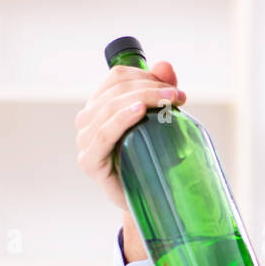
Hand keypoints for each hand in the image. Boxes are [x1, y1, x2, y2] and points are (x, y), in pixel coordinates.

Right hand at [75, 59, 184, 210]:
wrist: (148, 200)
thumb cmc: (152, 159)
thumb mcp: (160, 121)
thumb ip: (160, 92)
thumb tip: (165, 65)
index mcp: (100, 106)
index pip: (117, 78)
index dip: (145, 75)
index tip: (173, 86)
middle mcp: (87, 121)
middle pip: (116, 91)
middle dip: (151, 88)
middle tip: (179, 96)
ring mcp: (85, 142)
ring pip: (111, 108)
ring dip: (145, 98)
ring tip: (171, 102)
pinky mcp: (90, 162)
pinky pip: (104, 135)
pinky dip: (121, 119)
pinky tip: (140, 111)